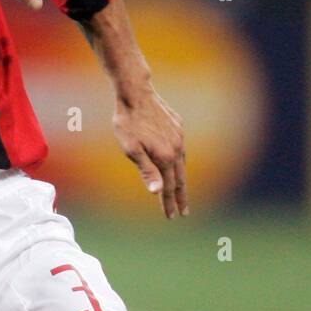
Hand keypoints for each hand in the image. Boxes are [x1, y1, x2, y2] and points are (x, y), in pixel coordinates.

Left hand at [113, 80, 187, 217]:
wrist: (135, 93)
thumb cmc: (128, 123)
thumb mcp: (131, 149)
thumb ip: (146, 171)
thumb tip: (157, 191)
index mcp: (165, 157)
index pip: (168, 187)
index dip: (168, 203)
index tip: (171, 217)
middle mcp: (176, 148)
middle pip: (180, 178)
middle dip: (180, 197)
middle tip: (183, 212)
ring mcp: (178, 136)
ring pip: (182, 163)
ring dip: (181, 179)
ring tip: (180, 190)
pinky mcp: (177, 126)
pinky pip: (180, 148)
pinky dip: (179, 160)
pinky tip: (176, 162)